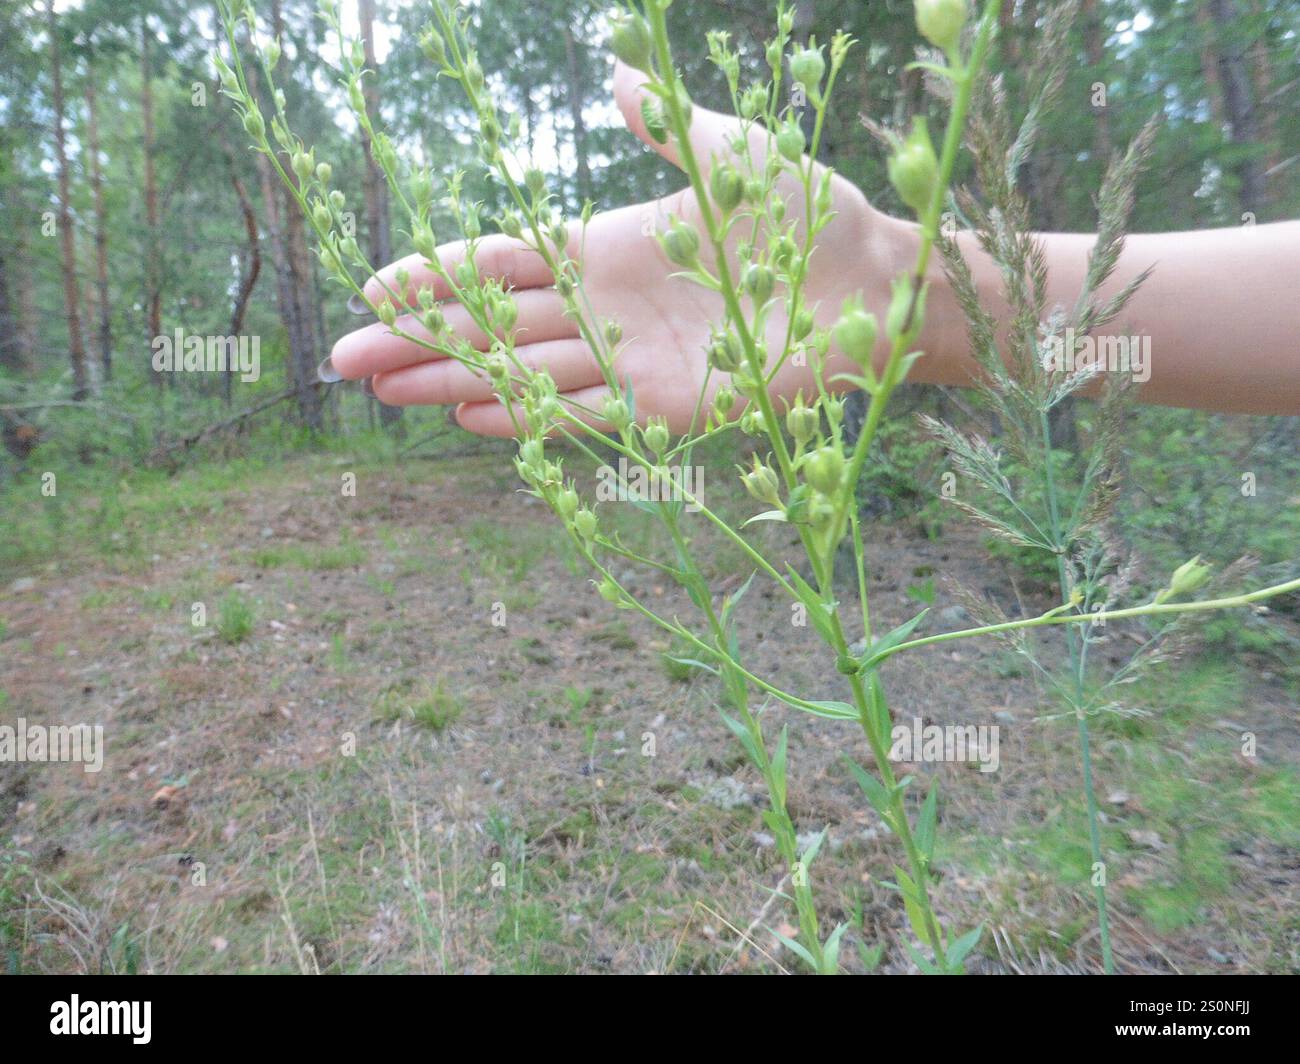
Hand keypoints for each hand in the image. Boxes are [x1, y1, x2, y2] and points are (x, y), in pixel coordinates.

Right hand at [322, 62, 894, 434]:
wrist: (876, 285)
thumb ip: (665, 124)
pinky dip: (531, 416)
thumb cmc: (809, 214)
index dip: (440, 273)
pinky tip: (473, 417)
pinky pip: (587, 412)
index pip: (504, 262)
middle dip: (420, 339)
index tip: (376, 282)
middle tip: (345, 358)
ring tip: (388, 392)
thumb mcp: (731, 148)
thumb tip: (616, 72)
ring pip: (526, 372)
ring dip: (456, 381)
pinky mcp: (671, 406)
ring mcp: (634, 360)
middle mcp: (607, 308)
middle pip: (495, 325)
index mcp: (609, 246)